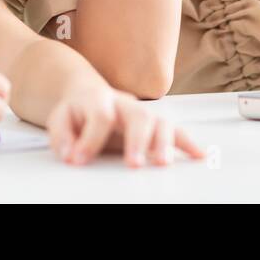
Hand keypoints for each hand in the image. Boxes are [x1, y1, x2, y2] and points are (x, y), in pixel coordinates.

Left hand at [45, 85, 204, 166]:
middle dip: (138, 140)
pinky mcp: (154, 126)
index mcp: (99, 99)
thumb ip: (62, 137)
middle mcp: (125, 103)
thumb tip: (71, 156)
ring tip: (162, 164)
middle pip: (138, 115)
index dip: (90, 139)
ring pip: (160, 122)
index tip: (78, 160)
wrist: (89, 95)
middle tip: (134, 164)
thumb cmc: (77, 112)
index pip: (100, 115)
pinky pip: (175, 131)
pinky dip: (188, 143)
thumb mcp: (60, 119)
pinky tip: (199, 156)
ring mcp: (142, 113)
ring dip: (163, 143)